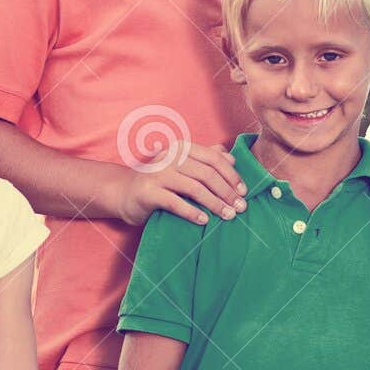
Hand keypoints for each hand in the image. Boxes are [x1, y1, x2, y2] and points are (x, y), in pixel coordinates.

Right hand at [113, 141, 247, 227]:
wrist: (125, 193)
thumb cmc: (159, 181)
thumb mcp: (181, 165)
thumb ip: (204, 158)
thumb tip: (230, 156)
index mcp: (181, 148)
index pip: (214, 158)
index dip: (232, 175)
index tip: (244, 191)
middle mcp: (169, 158)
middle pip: (207, 174)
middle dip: (227, 192)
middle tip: (240, 208)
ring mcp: (157, 174)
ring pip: (194, 188)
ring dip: (215, 203)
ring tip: (228, 216)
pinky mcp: (148, 193)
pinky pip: (175, 203)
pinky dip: (192, 212)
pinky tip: (204, 220)